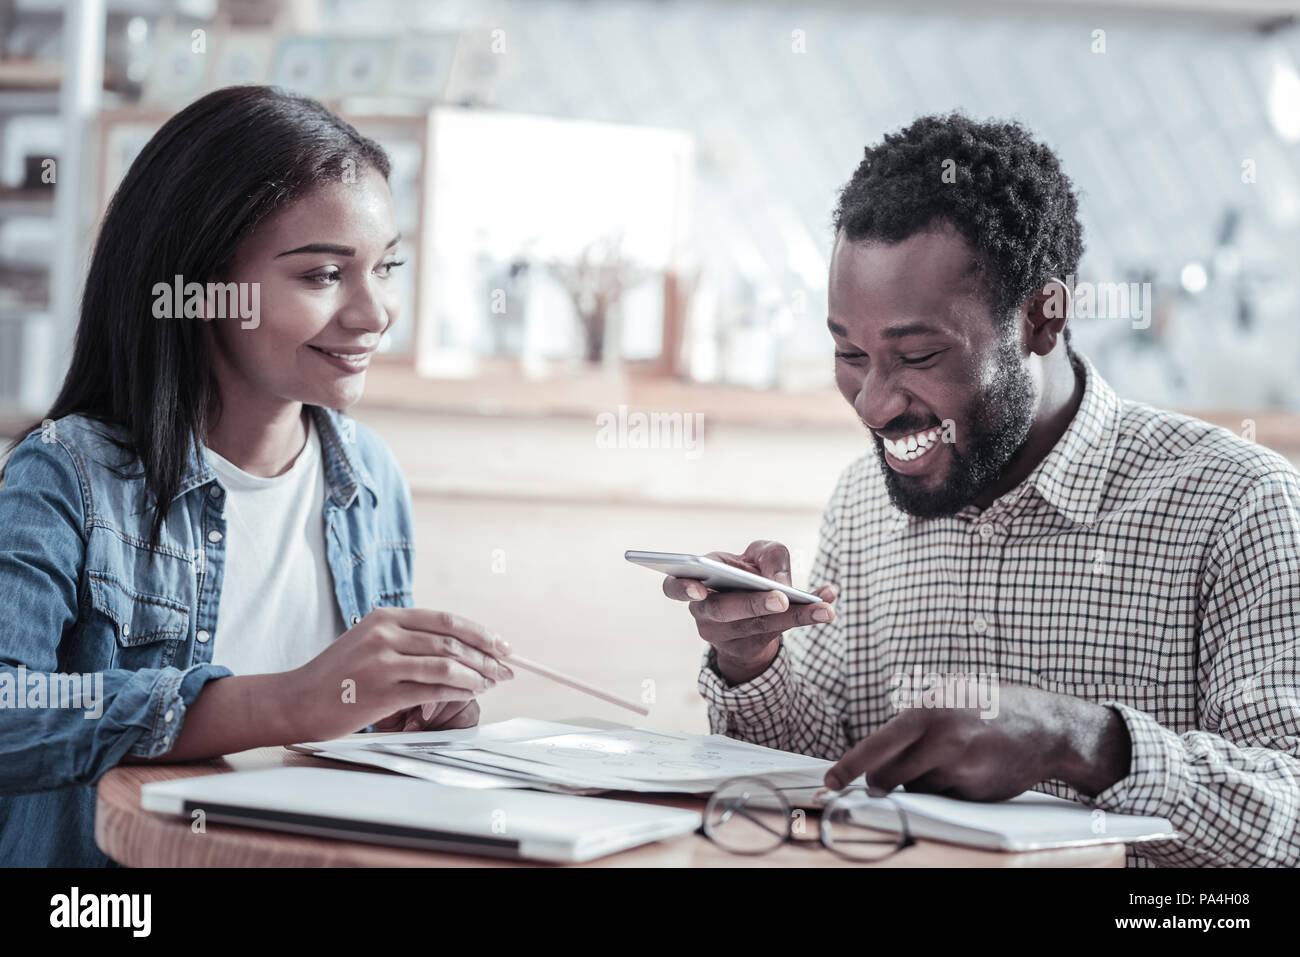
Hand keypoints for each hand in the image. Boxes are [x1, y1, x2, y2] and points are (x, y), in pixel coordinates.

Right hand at [282, 607, 512, 741]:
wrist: (295, 700)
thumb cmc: (338, 676)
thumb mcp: (369, 642)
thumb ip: (406, 639)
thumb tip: (458, 648)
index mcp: (385, 617)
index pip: (445, 621)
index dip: (480, 633)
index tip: (502, 645)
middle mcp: (385, 634)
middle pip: (452, 641)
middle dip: (487, 656)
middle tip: (507, 668)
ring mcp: (382, 662)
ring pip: (447, 664)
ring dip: (478, 675)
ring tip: (493, 683)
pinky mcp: (381, 691)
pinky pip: (433, 689)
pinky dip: (459, 691)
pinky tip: (471, 695)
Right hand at [661, 540, 835, 683]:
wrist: (756, 610)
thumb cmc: (750, 572)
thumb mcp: (761, 554)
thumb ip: (771, 557)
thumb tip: (782, 583)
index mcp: (697, 580)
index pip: (674, 587)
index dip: (682, 588)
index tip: (698, 589)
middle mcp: (704, 612)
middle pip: (722, 611)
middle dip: (752, 604)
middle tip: (781, 599)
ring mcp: (724, 636)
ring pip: (757, 626)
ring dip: (793, 616)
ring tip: (823, 607)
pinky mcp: (748, 649)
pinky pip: (777, 634)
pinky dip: (806, 618)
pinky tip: (828, 608)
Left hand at [824, 680, 1130, 798]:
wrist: (1047, 726)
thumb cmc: (990, 705)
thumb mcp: (948, 696)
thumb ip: (913, 722)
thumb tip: (875, 753)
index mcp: (928, 712)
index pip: (876, 746)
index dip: (849, 767)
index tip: (830, 782)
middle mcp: (942, 743)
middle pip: (888, 777)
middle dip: (881, 781)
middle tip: (886, 774)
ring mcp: (959, 771)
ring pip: (915, 788)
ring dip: (920, 780)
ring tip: (950, 756)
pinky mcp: (973, 794)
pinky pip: (941, 797)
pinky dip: (945, 787)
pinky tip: (968, 767)